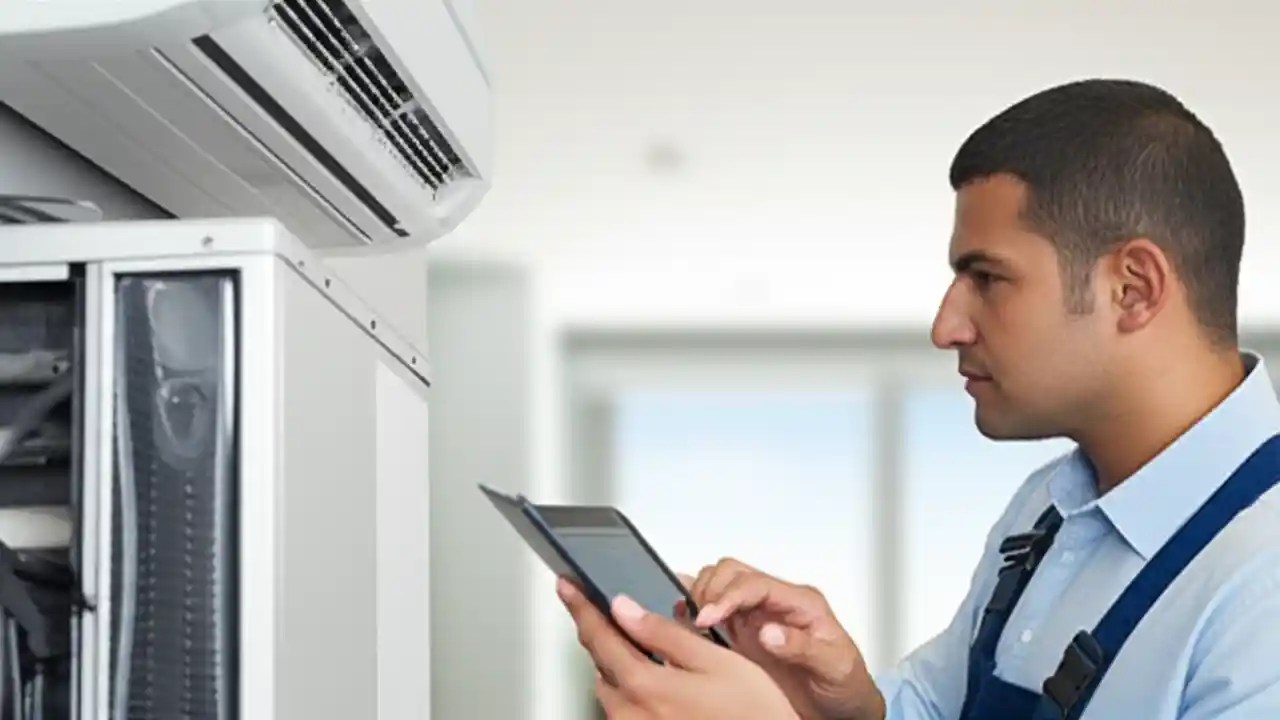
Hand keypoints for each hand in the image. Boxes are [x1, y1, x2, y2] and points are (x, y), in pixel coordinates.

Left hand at [557, 577, 800, 719]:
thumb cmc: (753, 714)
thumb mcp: (715, 660)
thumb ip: (664, 632)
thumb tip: (625, 607)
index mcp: (645, 686)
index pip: (598, 636)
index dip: (581, 606)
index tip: (567, 587)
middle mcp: (631, 715)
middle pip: (600, 664)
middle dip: (601, 634)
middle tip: (607, 611)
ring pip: (610, 690)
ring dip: (617, 666)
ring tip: (642, 648)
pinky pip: (623, 712)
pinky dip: (631, 690)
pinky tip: (658, 683)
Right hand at [687, 559, 884, 719]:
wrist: (842, 706)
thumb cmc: (843, 683)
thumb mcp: (832, 665)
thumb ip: (802, 646)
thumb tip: (768, 630)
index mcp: (799, 602)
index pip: (755, 584)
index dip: (727, 596)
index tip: (707, 617)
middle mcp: (775, 602)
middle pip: (733, 572)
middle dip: (709, 590)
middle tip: (698, 621)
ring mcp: (758, 615)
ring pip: (720, 584)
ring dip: (701, 597)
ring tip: (692, 623)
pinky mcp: (744, 632)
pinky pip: (716, 608)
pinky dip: (698, 610)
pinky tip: (690, 625)